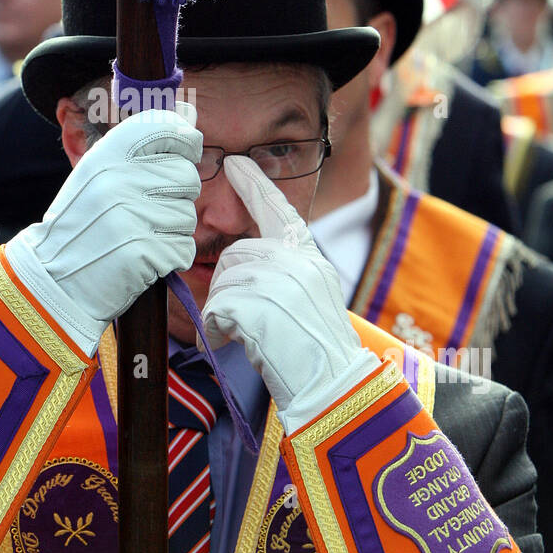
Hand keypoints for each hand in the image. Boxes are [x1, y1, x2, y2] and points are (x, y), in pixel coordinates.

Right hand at [5, 102, 201, 354]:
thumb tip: (189, 114)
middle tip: (147, 211)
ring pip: (187, 216)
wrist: (55, 275)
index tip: (185, 152)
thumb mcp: (98, 172)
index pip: (167, 128)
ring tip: (138, 236)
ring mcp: (134, 214)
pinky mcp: (144, 250)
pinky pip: (183, 248)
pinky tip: (142, 257)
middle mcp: (121, 177)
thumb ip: (138, 147)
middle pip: (187, 177)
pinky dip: (169, 257)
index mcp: (109, 152)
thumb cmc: (84, 221)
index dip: (185, 141)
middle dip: (176, 197)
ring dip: (170, 231)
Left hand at [201, 156, 379, 433]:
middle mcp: (298, 261)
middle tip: (241, 323)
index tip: (236, 162)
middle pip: (237, 255)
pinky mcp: (259, 306)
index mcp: (309, 258)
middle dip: (228, 288)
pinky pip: (217, 309)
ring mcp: (280, 281)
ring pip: (225, 282)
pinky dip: (216, 331)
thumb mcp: (309, 300)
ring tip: (244, 339)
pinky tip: (235, 346)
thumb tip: (242, 265)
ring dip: (223, 314)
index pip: (279, 210)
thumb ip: (285, 274)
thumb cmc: (318, 354)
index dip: (255, 185)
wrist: (336, 389)